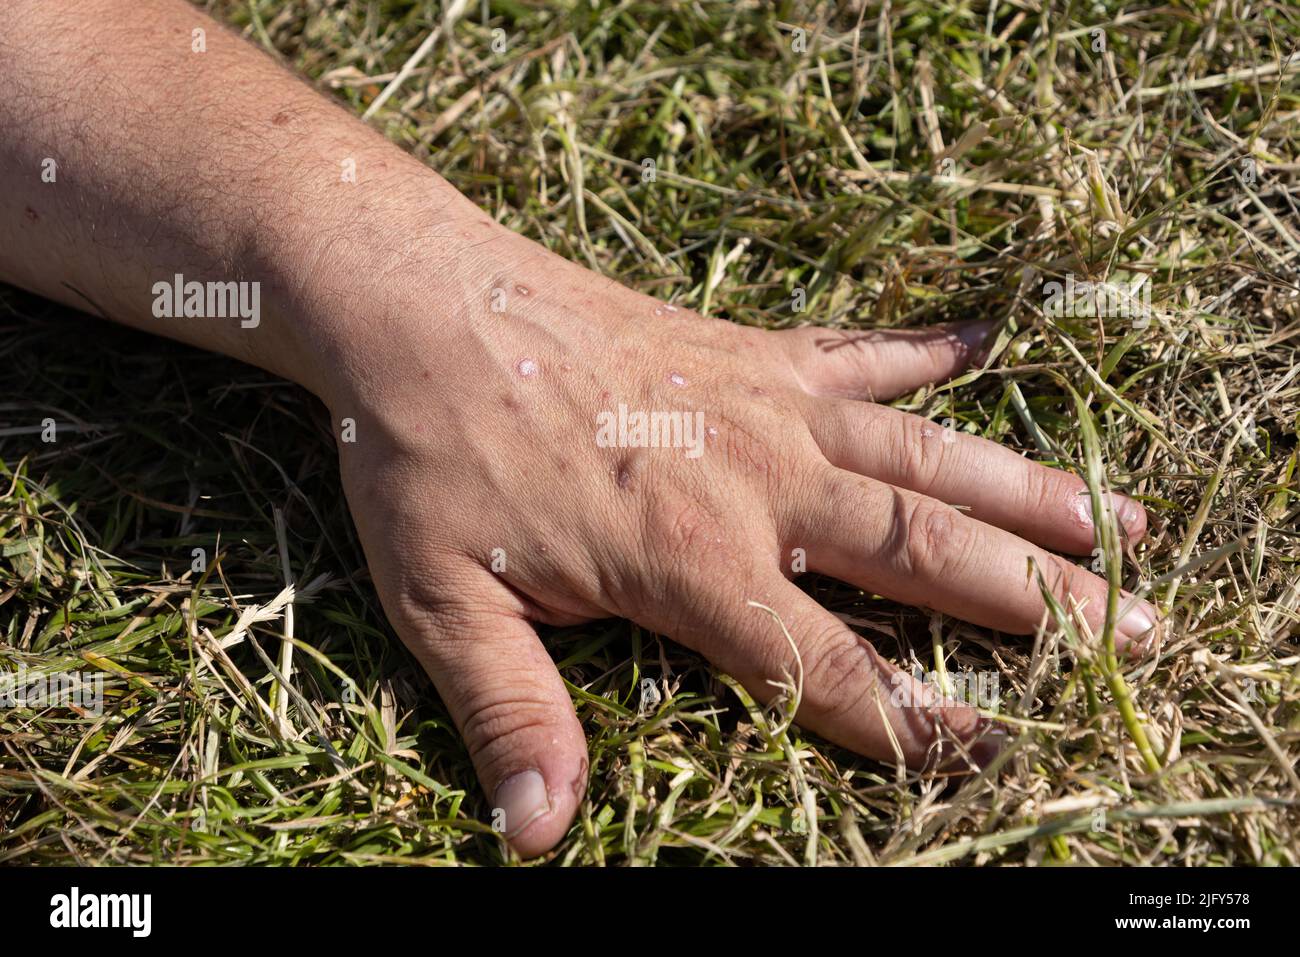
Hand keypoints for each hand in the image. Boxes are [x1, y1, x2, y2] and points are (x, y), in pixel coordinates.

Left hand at [318, 223, 1154, 857]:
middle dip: (1041, 605)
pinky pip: (861, 351)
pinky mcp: (750, 348)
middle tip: (1145, 633)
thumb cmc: (429, 455)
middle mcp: (758, 480)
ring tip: (1121, 524)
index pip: (831, 666)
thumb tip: (537, 835)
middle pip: (926, 554)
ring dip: (1030, 491)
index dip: (917, 723)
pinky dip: (927, 352)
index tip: (1000, 756)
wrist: (423, 302)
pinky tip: (990, 341)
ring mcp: (765, 403)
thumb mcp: (445, 603)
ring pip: (927, 456)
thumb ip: (511, 714)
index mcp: (692, 558)